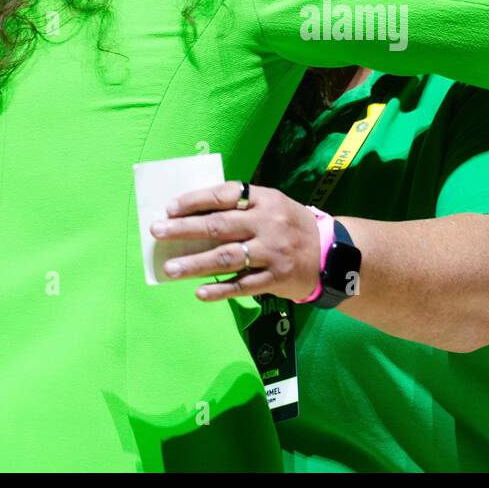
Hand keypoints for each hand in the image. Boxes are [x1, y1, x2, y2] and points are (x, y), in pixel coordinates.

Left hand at [153, 183, 322, 301]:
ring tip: (170, 269)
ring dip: (195, 263)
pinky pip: (243, 285)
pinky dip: (220, 290)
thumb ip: (241, 207)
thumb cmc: (290, 226)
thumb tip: (193, 216)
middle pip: (220, 226)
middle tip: (158, 233)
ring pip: (227, 257)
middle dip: (185, 230)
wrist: (330, 253)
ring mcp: (272, 252)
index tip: (170, 208)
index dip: (195, 200)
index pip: (225, 195)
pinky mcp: (276, 278)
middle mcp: (268, 223)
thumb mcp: (273, 205)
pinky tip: (199, 292)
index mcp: (265, 199)